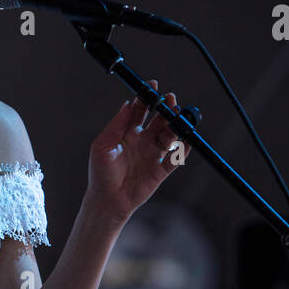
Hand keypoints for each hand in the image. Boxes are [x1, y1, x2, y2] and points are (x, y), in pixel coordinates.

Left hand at [86, 80, 190, 226]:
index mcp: (127, 132)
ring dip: (175, 126)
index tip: (153, 87)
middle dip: (166, 108)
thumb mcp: (102, 146)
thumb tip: (127, 104)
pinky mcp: (161, 170)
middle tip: (170, 100)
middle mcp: (143, 140)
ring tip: (177, 119)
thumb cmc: (101, 173)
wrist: (107, 200)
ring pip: (169, 135)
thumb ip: (116, 125)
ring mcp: (153, 154)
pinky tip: (187, 141)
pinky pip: (176, 158)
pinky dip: (184, 149)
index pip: (140, 110)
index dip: (147, 98)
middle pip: (159, 119)